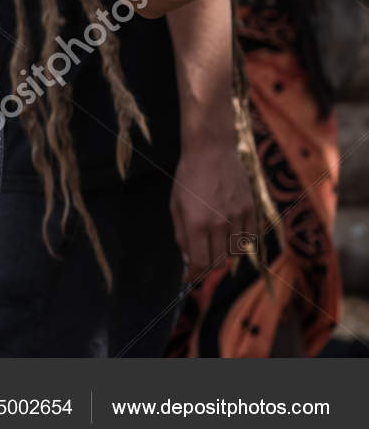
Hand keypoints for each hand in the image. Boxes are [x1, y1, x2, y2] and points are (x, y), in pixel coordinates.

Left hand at [171, 135, 256, 275]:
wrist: (211, 150)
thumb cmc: (188, 176)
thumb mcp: (176, 205)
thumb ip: (181, 234)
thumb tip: (188, 258)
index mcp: (196, 223)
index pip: (200, 263)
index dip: (194, 274)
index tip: (190, 278)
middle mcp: (219, 223)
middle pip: (219, 262)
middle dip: (208, 266)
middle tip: (201, 260)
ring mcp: (238, 217)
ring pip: (235, 253)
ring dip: (224, 255)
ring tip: (214, 244)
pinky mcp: (252, 210)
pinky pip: (250, 239)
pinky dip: (240, 243)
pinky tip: (230, 234)